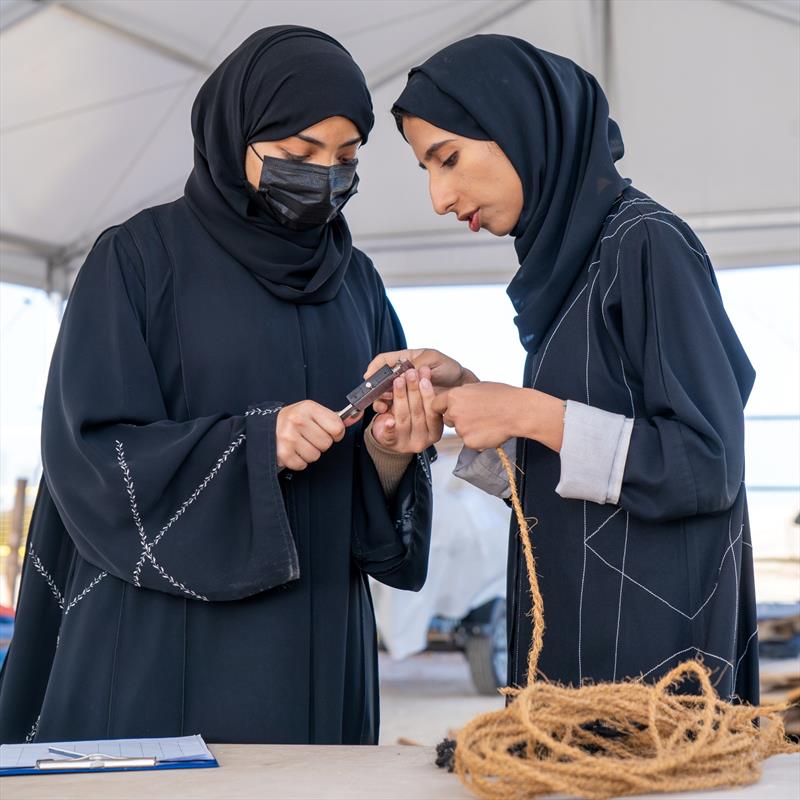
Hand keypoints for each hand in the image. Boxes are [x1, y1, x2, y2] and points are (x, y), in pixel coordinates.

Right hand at [276, 400, 360, 470]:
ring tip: (300, 444)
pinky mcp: (283, 453)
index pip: (337, 427)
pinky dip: (299, 461)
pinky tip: (293, 451)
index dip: (335, 433)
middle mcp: (298, 420)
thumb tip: (357, 416)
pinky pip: (303, 465)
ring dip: (310, 453)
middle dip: (320, 443)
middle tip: (309, 437)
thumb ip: (335, 417)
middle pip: (327, 443)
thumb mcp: (313, 413)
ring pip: (316, 455)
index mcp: (308, 408)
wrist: (267, 428)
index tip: (326, 431)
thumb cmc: (293, 420)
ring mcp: (289, 437)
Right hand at [364, 348, 477, 414]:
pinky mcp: (408, 404)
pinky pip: (394, 408)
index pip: (383, 361)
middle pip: (380, 381)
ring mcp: (403, 390)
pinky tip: (390, 413)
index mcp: (404, 360)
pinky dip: (390, 411)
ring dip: (383, 400)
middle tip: (384, 393)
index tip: (369, 376)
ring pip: (384, 395)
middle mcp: (401, 375)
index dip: (374, 368)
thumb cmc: (448, 368)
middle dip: (378, 388)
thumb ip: (416, 364)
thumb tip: (402, 373)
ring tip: (387, 404)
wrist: (460, 386)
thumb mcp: (432, 360)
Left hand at [371, 367, 443, 452]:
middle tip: (410, 374)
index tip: (424, 379)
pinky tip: (388, 419)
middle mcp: (422, 439)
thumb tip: (424, 370)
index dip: (428, 394)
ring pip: (403, 418)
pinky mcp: (392, 444)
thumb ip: (424, 394)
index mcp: (434, 432)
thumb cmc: (411, 421)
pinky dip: (389, 427)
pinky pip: (390, 435)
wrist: (393, 438)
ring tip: (398, 381)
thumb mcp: (422, 409)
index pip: (433, 412)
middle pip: (418, 413)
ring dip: (400, 397)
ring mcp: (407, 443)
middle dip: (413, 391)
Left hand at [431, 383, 564, 451]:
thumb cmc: (503, 396)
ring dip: (469, 429)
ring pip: (460, 431)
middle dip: (458, 419)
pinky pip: (469, 441)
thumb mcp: (478, 386)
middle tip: (476, 415)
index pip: (435, 405)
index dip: (442, 408)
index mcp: (454, 396)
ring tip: (487, 421)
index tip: (447, 410)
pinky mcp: (469, 442)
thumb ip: (462, 394)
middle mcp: (454, 412)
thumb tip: (456, 398)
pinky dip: (477, 439)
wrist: (518, 411)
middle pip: (448, 419)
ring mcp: (461, 429)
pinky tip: (489, 430)